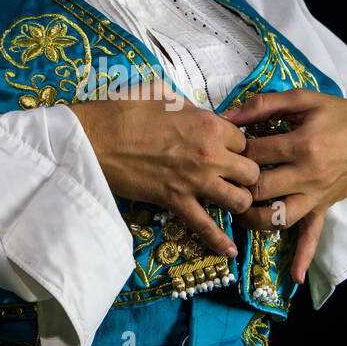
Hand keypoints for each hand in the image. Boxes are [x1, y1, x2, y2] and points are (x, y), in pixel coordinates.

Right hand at [63, 80, 259, 258]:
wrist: (95, 138)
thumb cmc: (124, 111)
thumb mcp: (162, 93)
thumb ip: (188, 105)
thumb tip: (194, 112)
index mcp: (209, 124)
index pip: (244, 140)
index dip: (237, 146)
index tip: (227, 150)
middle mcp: (209, 154)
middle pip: (251, 172)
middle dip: (245, 174)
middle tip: (231, 176)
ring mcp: (194, 181)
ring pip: (239, 200)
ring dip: (237, 201)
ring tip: (229, 200)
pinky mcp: (176, 202)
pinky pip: (205, 227)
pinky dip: (219, 241)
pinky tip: (231, 252)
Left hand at [218, 89, 346, 283]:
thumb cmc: (341, 116)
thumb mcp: (306, 100)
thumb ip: (266, 104)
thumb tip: (231, 115)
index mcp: (302, 146)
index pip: (255, 154)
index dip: (234, 150)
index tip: (225, 147)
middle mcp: (308, 176)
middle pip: (260, 189)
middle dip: (236, 186)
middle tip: (222, 180)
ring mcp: (316, 196)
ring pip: (278, 217)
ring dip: (252, 218)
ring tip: (236, 211)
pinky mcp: (323, 208)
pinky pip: (313, 236)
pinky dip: (304, 257)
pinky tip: (295, 277)